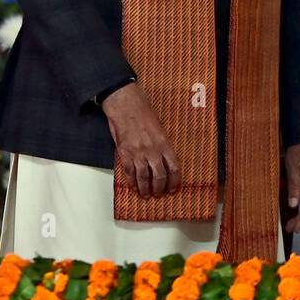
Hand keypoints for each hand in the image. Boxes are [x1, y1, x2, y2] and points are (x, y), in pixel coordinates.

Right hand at [102, 83, 180, 197]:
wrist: (126, 105)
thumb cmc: (143, 112)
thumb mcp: (160, 127)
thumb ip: (162, 144)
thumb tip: (163, 160)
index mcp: (164, 143)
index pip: (173, 168)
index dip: (174, 181)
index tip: (173, 189)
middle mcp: (153, 150)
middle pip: (159, 176)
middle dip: (160, 188)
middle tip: (159, 194)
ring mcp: (138, 153)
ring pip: (144, 178)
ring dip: (145, 189)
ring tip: (146, 195)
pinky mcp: (125, 153)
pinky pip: (129, 172)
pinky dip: (132, 182)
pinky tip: (134, 186)